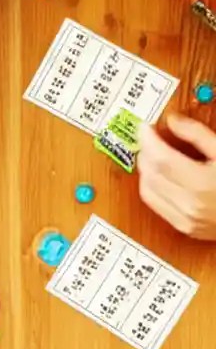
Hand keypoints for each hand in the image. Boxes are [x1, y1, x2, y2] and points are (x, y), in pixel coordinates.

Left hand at [138, 115, 215, 239]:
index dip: (148, 139)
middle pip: (151, 172)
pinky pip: (155, 204)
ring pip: (147, 189)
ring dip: (146, 170)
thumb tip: (173, 121)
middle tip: (150, 138)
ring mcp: (186, 219)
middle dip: (145, 151)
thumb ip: (198, 134)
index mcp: (202, 184)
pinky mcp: (185, 227)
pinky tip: (159, 177)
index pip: (160, 157)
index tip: (145, 127)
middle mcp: (191, 204)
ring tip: (154, 155)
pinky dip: (151, 187)